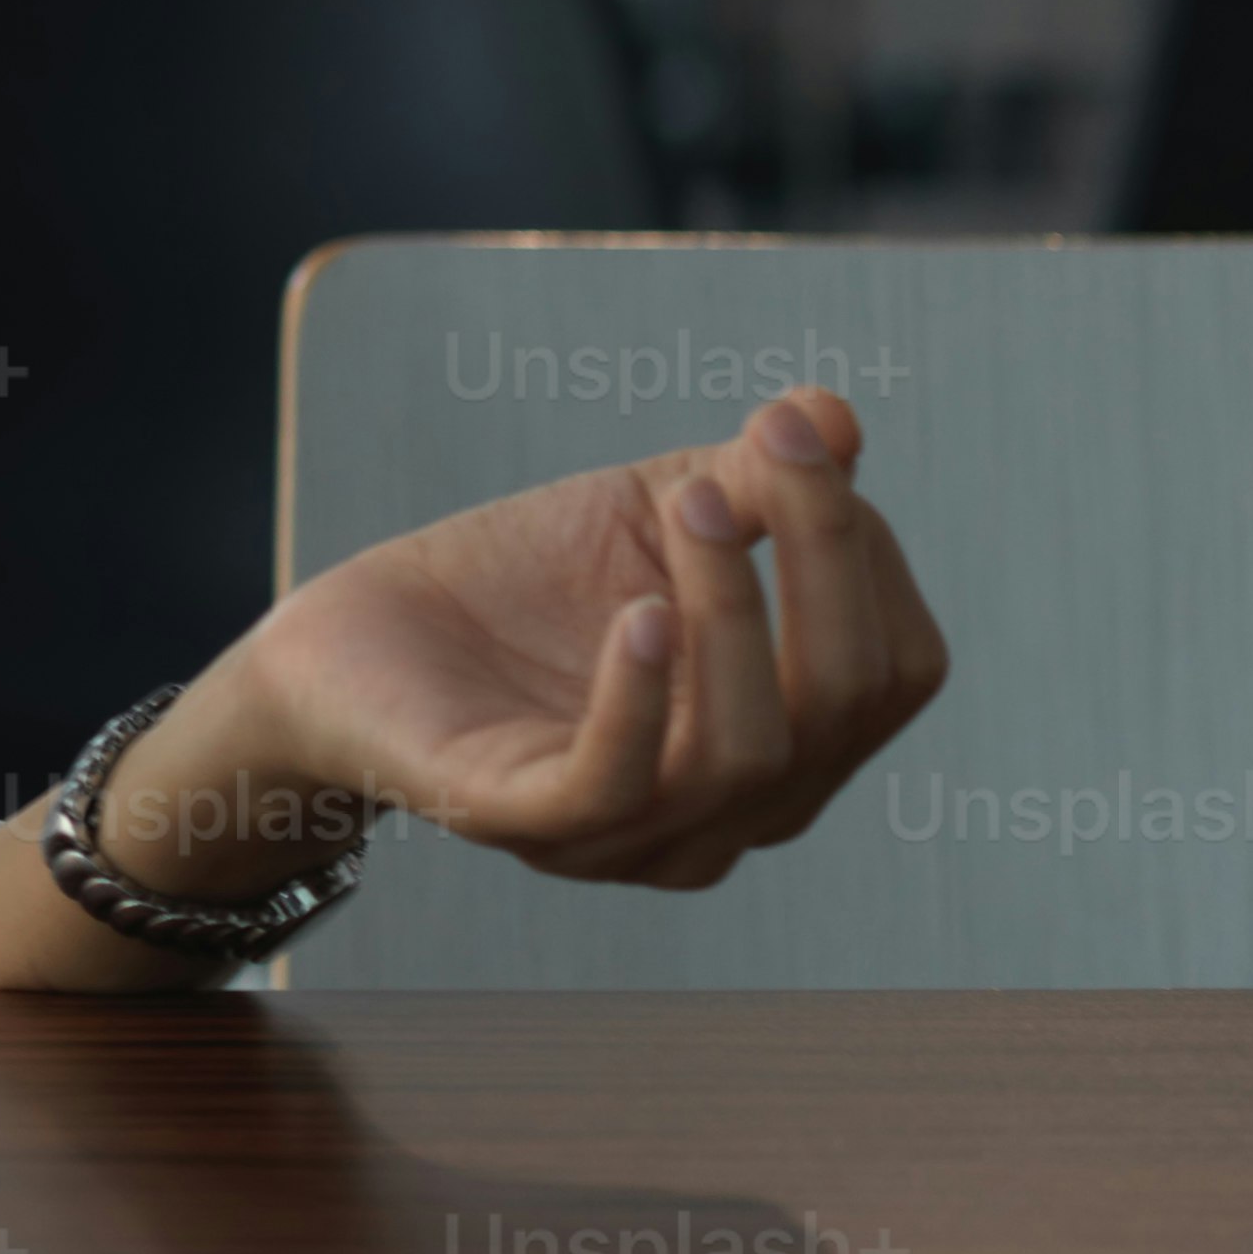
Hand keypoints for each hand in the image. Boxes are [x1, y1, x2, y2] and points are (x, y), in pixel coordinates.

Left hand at [169, 383, 949, 900]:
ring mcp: (633, 837)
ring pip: (748, 754)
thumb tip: (837, 416)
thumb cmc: (525, 585)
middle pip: (843, 704)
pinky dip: (640, 695)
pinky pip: (615, 786)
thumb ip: (754, 476)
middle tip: (763, 448)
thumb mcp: (655, 511)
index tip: (792, 437)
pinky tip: (637, 610)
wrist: (358, 638)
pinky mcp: (525, 824)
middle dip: (822, 560)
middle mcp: (733, 815)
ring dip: (734, 612)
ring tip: (689, 506)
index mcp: (791, 747)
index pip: (894, 667)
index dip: (863, 551)